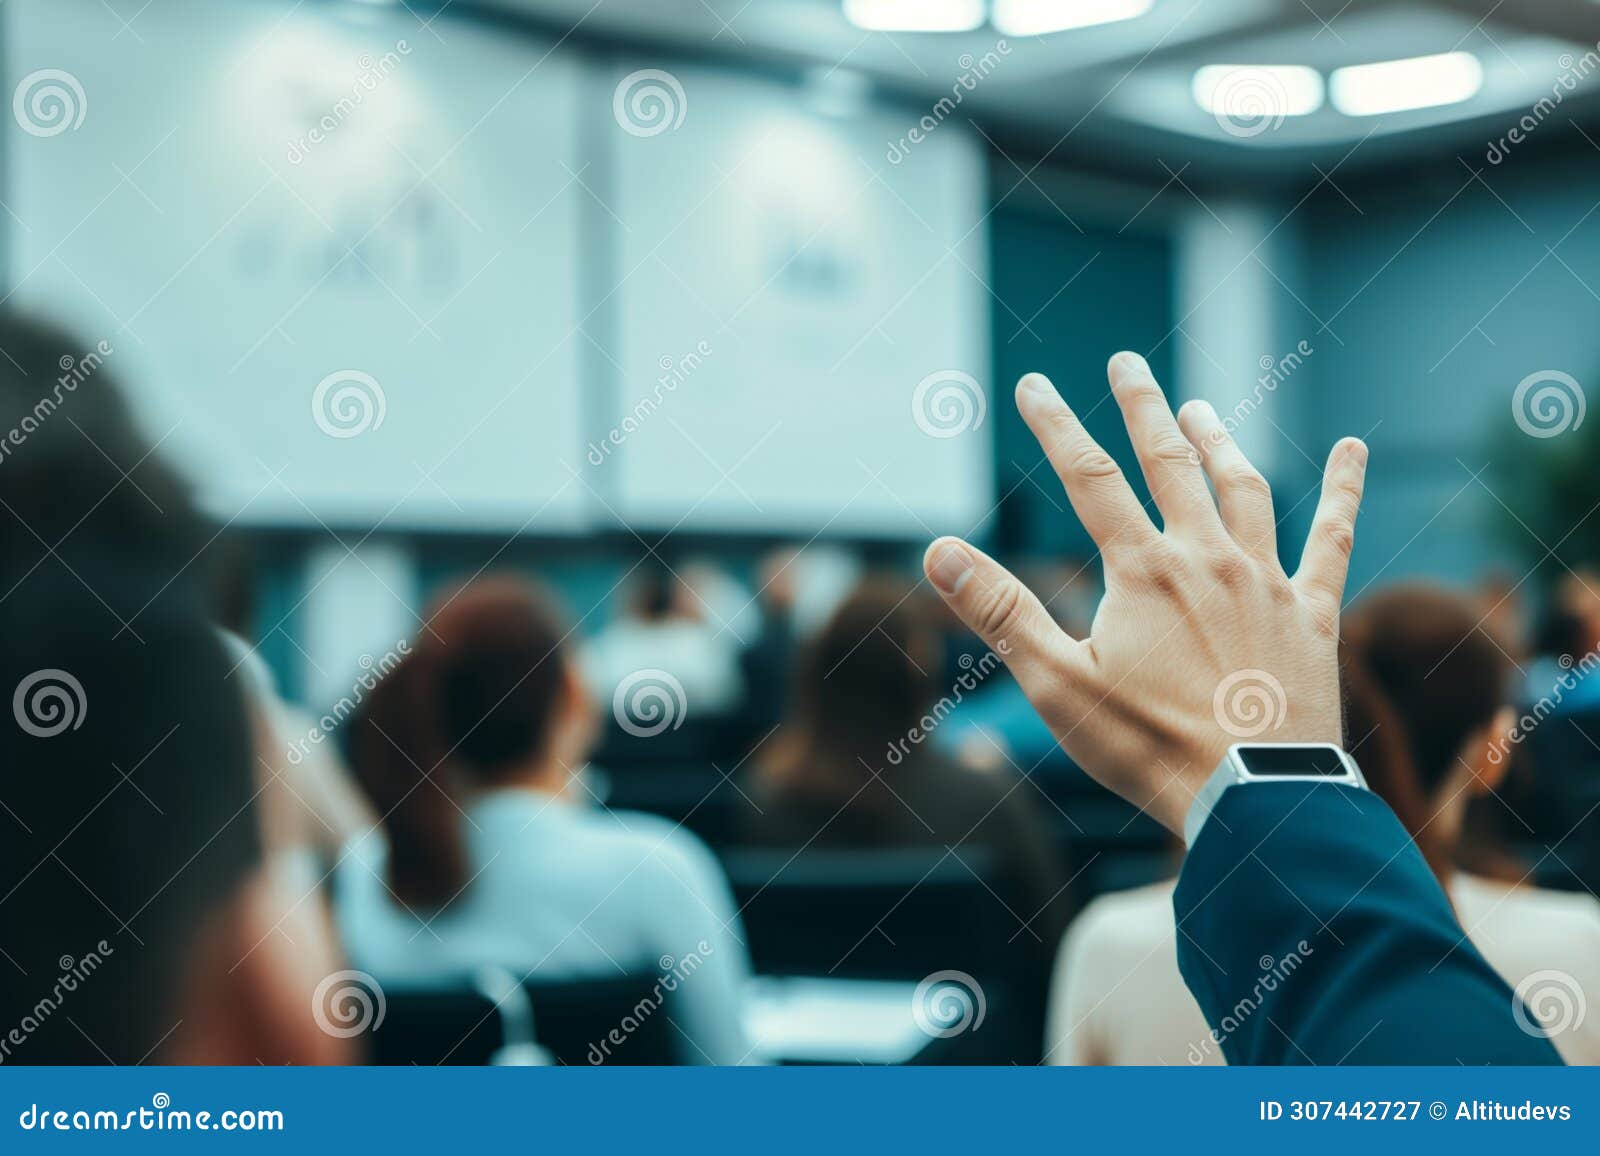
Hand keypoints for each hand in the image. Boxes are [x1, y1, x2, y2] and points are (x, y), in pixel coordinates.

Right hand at [923, 353, 1366, 835]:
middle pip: (1170, 463)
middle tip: (1126, 363)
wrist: (1254, 797)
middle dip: (1142, 408)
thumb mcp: (1056, 683)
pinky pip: (1331, 539)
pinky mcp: (1312, 614)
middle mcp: (1206, 558)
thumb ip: (1000, 611)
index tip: (1036, 384)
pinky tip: (1354, 450)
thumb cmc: (1148, 748)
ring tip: (1200, 406)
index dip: (1057, 425)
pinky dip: (1343, 490)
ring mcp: (1265, 581)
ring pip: (1243, 488)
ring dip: (1219, 441)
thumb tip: (939, 551)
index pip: (1089, 478)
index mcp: (1141, 572)